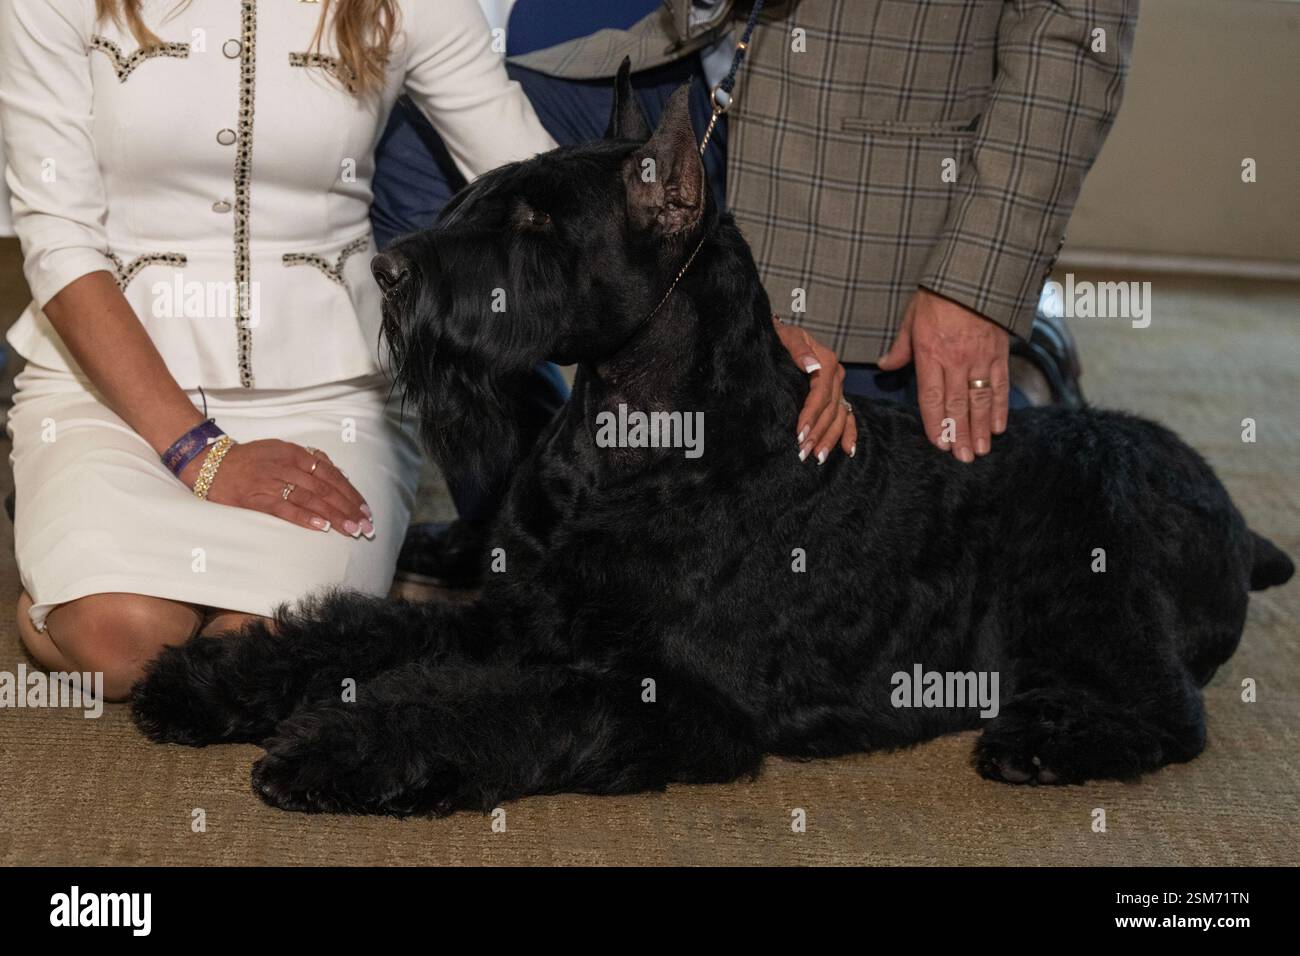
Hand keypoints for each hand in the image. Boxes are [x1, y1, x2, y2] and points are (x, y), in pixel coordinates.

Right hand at [180, 440, 372, 536]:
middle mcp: (287, 466)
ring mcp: (272, 481)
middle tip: (366, 526)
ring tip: (351, 529)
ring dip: (334, 515)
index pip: (331, 474)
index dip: (350, 493)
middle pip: (325, 488)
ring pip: (311, 499)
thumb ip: (309, 461)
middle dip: (349, 508)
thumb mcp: (283, 451)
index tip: (365, 509)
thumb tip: (338, 474)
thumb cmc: (252, 459)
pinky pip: (285, 508)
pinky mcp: (257, 498)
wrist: (212, 463)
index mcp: (296, 453)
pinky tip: (321, 527)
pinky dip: (305, 517)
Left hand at [773, 318, 857, 461]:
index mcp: (826, 361)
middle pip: (831, 410)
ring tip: (818, 457)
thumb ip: (798, 349)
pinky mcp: (837, 394)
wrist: (784, 333)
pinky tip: (849, 450)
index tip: (800, 434)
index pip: (820, 395)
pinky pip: (848, 415)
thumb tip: (812, 367)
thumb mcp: (786, 336)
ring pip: (839, 416)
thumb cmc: (781, 336)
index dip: (811, 416)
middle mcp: (836, 375)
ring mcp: (838, 386)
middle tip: (803, 453)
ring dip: (830, 439)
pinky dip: (849, 432)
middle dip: (818, 433)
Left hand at [878, 289, 1009, 461]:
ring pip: (981, 399)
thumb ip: (901, 347)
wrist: (972, 274)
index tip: (940, 444)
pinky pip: (1000, 383)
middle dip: (961, 433)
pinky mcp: (998, 351)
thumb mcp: (911, 318)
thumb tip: (885, 365)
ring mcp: (980, 357)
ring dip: (981, 427)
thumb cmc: (937, 295)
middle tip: (963, 457)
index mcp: (931, 353)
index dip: (936, 423)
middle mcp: (956, 360)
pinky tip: (999, 425)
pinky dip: (1000, 406)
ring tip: (981, 449)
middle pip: (958, 404)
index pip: (932, 397)